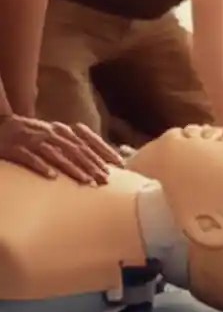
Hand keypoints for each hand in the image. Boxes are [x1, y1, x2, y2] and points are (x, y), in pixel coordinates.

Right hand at [0, 114, 122, 183]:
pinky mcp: (15, 148)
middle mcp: (50, 133)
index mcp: (60, 130)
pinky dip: (42, 166)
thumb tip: (91, 158)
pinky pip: (31, 158)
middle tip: (104, 180)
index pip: (87, 142)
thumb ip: (68, 145)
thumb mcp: (50, 136)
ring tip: (86, 180)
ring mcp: (32, 140)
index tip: (118, 166)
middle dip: (92, 165)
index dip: (103, 153)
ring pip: (57, 154)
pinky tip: (52, 177)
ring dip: (73, 168)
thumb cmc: (26, 134)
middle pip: (76, 150)